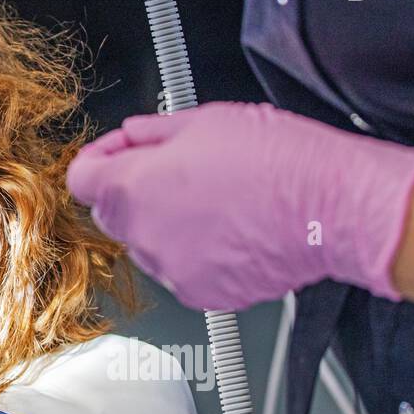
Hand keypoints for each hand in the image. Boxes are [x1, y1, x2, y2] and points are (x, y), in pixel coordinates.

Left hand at [66, 103, 413, 309]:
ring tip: (214, 200)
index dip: (102, 157)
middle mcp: (143, 235)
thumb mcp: (203, 120)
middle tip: (175, 169)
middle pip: (112, 212)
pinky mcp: (201, 294)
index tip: (122, 151)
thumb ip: (152, 131)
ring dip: (165, 223)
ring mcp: (171, 269)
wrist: (332, 207)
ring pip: (147, 243)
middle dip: (133, 190)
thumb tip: (134, 135)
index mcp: (132, 188)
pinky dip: (195, 252)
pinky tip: (230, 229)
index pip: (81, 178)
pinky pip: (181, 269)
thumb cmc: (278, 160)